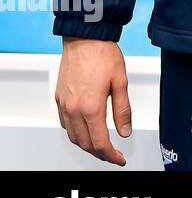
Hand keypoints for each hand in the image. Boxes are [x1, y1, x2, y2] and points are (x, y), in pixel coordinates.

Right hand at [55, 37, 130, 165]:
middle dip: (100, 153)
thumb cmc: (103, 55)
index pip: (100, 142)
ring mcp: (64, 105)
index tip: (120, 159)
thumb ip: (123, 110)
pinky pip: (66, 124)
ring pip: (73, 136)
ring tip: (102, 145)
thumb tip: (125, 131)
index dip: (111, 155)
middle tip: (114, 155)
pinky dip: (76, 133)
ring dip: (87, 145)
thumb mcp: (121, 82)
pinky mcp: (60, 99)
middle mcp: (73, 109)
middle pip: (85, 143)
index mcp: (90, 107)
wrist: (85, 38)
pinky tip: (87, 129)